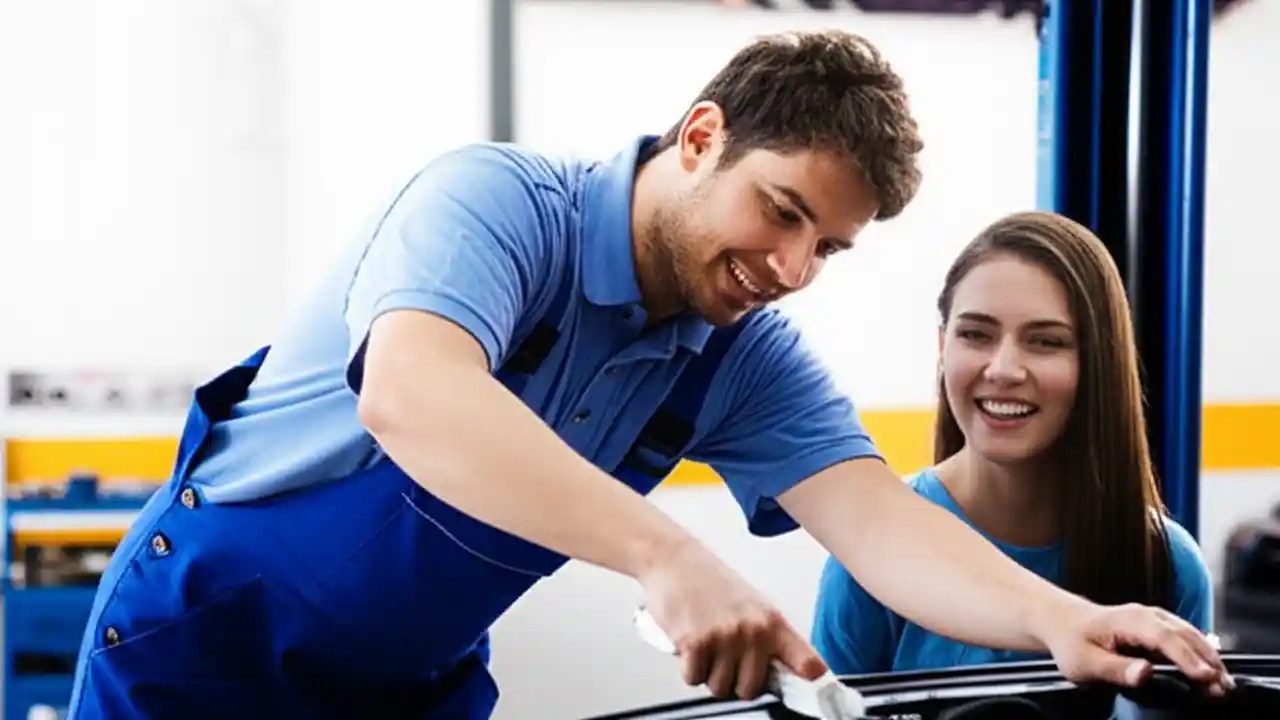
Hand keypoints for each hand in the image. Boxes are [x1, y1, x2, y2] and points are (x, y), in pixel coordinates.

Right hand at [637, 537, 825, 698]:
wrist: (675, 561)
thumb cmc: (710, 583)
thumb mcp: (752, 606)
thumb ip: (770, 640)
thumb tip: (784, 676)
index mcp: (772, 622)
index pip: (807, 664)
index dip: (812, 686)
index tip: (816, 698)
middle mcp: (753, 631)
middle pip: (751, 689)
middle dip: (734, 682)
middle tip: (724, 659)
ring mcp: (725, 638)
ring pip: (720, 687)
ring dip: (709, 674)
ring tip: (706, 646)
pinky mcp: (696, 643)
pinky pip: (694, 679)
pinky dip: (688, 669)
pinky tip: (689, 645)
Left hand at [1041, 601, 1234, 695]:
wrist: (1063, 621)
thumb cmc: (1073, 642)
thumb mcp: (1085, 662)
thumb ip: (1116, 669)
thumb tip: (1145, 673)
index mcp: (1128, 620)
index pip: (1164, 637)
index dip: (1186, 657)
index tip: (1205, 677)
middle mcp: (1146, 615)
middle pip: (1184, 636)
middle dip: (1207, 661)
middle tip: (1223, 689)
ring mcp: (1155, 619)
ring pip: (1190, 636)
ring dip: (1209, 659)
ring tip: (1223, 685)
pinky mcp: (1159, 628)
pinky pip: (1186, 639)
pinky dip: (1202, 655)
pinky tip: (1212, 672)